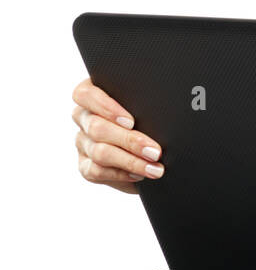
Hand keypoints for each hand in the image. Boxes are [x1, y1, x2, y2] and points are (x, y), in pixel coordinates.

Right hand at [70, 78, 163, 194]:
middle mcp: (84, 117)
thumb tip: (159, 105)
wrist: (156, 149)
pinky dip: (122, 174)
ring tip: (155, 168)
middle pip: (97, 128)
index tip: (131, 121)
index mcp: (94, 95)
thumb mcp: (149, 107)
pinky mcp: (86, 165)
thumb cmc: (153, 119)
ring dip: (131, 161)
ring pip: (100, 152)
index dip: (105, 107)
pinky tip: (140, 175)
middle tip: (155, 151)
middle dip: (130, 141)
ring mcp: (83, 142)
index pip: (84, 94)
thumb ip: (143, 102)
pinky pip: (97, 171)